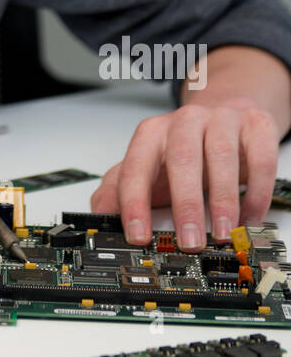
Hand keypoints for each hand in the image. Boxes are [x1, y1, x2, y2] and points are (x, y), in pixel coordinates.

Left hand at [89, 98, 279, 249]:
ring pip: (221, 156)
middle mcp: (185, 122)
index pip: (136, 167)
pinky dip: (256, 190)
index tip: (138, 236)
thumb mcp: (149, 169)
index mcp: (152, 134)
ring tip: (223, 233)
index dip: (134, 203)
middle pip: (181, 159)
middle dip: (185, 204)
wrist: (225, 115)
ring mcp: (221, 120)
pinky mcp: (255, 125)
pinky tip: (251, 216)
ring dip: (223, 199)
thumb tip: (97, 216)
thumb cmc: (185, 151)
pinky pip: (259, 157)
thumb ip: (119, 190)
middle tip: (189, 241)